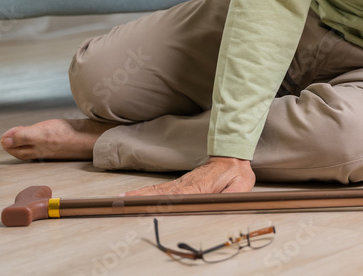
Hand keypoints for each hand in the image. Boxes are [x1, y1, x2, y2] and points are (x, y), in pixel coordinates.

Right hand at [122, 156, 254, 195]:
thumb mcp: (240, 186)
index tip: (145, 204)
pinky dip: (147, 193)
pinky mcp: (182, 184)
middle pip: (159, 192)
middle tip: (121, 202)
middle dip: (140, 198)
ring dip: (139, 195)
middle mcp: (186, 185)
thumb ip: (231, 197)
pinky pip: (162, 189)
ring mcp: (182, 183)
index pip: (175, 196)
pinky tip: (136, 197)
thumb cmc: (236, 174)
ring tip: (121, 199)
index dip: (160, 201)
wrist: (233, 157)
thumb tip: (222, 204)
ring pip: (158, 190)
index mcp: (199, 187)